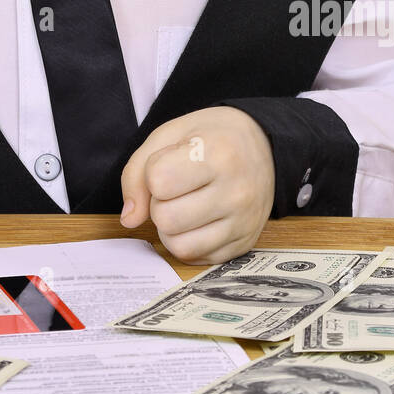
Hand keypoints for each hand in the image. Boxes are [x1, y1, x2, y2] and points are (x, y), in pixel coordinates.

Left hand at [119, 106, 275, 264]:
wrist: (264, 145)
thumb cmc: (210, 137)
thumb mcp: (169, 135)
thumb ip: (137, 172)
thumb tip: (129, 219)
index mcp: (218, 153)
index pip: (158, 181)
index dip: (154, 173)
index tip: (170, 163)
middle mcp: (236, 191)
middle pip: (166, 219)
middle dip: (160, 204)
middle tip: (177, 188)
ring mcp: (244, 222)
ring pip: (180, 246)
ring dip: (171, 228)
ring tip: (184, 205)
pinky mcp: (245, 244)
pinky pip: (198, 258)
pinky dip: (188, 241)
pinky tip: (198, 220)